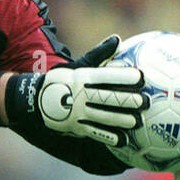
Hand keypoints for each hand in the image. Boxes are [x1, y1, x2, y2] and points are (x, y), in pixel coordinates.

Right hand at [4, 35, 147, 146]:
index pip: (106, 76)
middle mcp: (81, 95)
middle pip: (106, 98)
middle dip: (126, 100)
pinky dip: (109, 137)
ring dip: (121, 120)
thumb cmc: (63, 79)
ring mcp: (78, 112)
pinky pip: (95, 133)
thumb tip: (117, 38)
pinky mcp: (76, 127)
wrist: (34, 100)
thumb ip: (99, 53)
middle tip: (145, 102)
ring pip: (102, 117)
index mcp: (83, 78)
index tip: (141, 77)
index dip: (124, 76)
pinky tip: (123, 141)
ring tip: (137, 122)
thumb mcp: (78, 64)